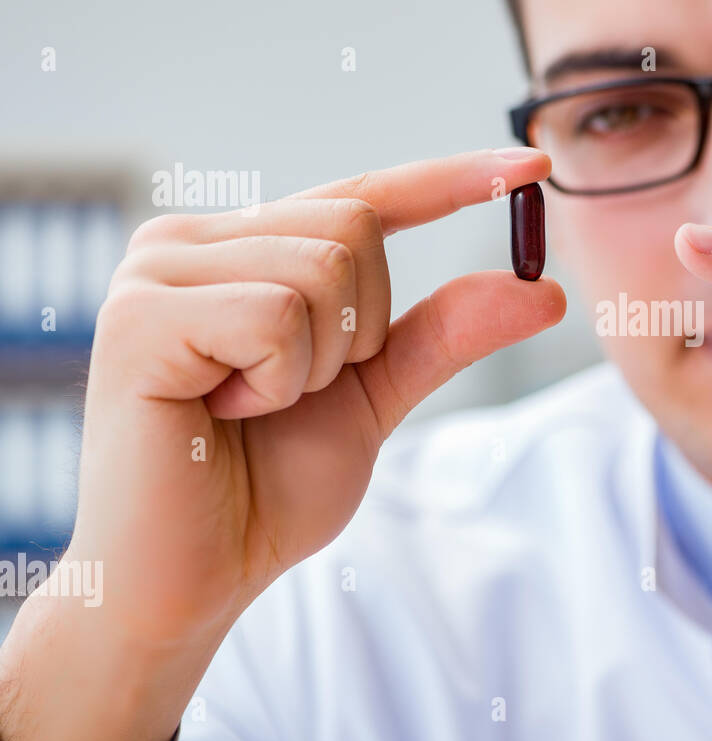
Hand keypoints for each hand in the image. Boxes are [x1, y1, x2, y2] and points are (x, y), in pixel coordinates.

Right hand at [0, 150, 563, 740]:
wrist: (194, 577)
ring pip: (323, 271)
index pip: (364, 197)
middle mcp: (193, 240)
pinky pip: (276, 317)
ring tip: (249, 406)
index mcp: (245, 250)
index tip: (534, 164)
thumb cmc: (266, 486)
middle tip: (289, 393)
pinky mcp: (137, 316)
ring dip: (316, 365)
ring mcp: (156, 271)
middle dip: (359, 331)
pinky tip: (221, 412)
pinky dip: (277, 381)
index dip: (451, 179)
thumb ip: (445, 334)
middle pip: (355, 230)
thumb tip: (544, 290)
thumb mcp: (374, 396)